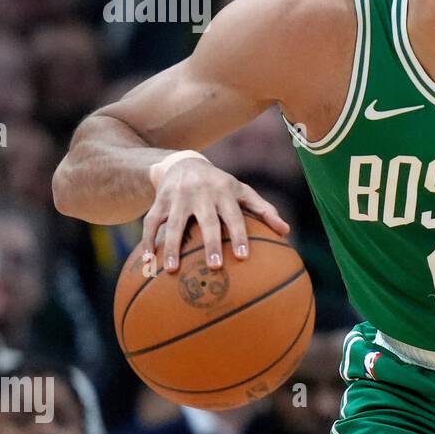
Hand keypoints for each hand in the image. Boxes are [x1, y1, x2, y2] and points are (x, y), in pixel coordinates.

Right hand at [140, 157, 289, 272]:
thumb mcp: (242, 191)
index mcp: (225, 192)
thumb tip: (286, 231)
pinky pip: (151, 222)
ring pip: (173, 224)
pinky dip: (148, 240)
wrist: (184, 163)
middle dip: (211, 243)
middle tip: (214, 267)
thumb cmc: (220, 184)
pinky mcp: (159, 200)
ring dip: (171, 247)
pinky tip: (148, 260)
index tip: (243, 257)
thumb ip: (264, 210)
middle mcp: (202, 194)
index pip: (235, 216)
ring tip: (171, 270)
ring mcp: (178, 197)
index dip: (239, 236)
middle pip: (206, 221)